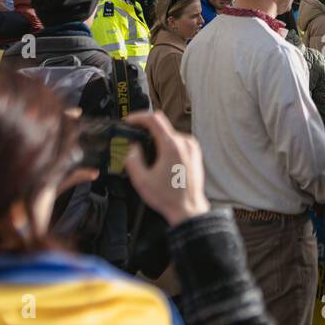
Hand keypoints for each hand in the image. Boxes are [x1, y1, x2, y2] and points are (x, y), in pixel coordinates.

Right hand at [123, 111, 209, 226]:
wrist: (188, 208)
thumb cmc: (169, 197)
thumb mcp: (141, 180)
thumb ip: (132, 159)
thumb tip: (133, 147)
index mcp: (172, 146)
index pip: (154, 119)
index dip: (139, 117)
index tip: (130, 121)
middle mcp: (185, 143)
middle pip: (162, 127)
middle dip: (146, 133)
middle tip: (135, 143)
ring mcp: (192, 147)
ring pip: (169, 135)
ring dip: (157, 141)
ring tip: (150, 158)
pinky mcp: (195, 153)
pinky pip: (178, 142)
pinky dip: (167, 147)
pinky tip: (162, 162)